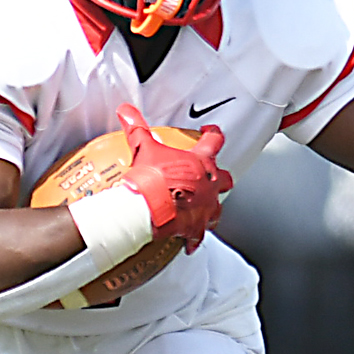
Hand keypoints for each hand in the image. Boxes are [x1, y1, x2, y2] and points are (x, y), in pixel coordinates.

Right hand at [118, 105, 230, 251]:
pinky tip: (190, 242)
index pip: (215, 141)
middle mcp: (209, 184)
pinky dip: (194, 238)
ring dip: (212, 207)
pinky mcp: (197, 226)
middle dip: (221, 177)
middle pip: (226, 178)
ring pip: (218, 208)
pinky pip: (199, 235)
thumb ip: (137, 128)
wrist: (148, 207)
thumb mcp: (144, 147)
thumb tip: (126, 111)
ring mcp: (205, 206)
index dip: (214, 134)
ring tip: (204, 208)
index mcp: (200, 162)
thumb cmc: (152, 178)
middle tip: (212, 176)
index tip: (210, 132)